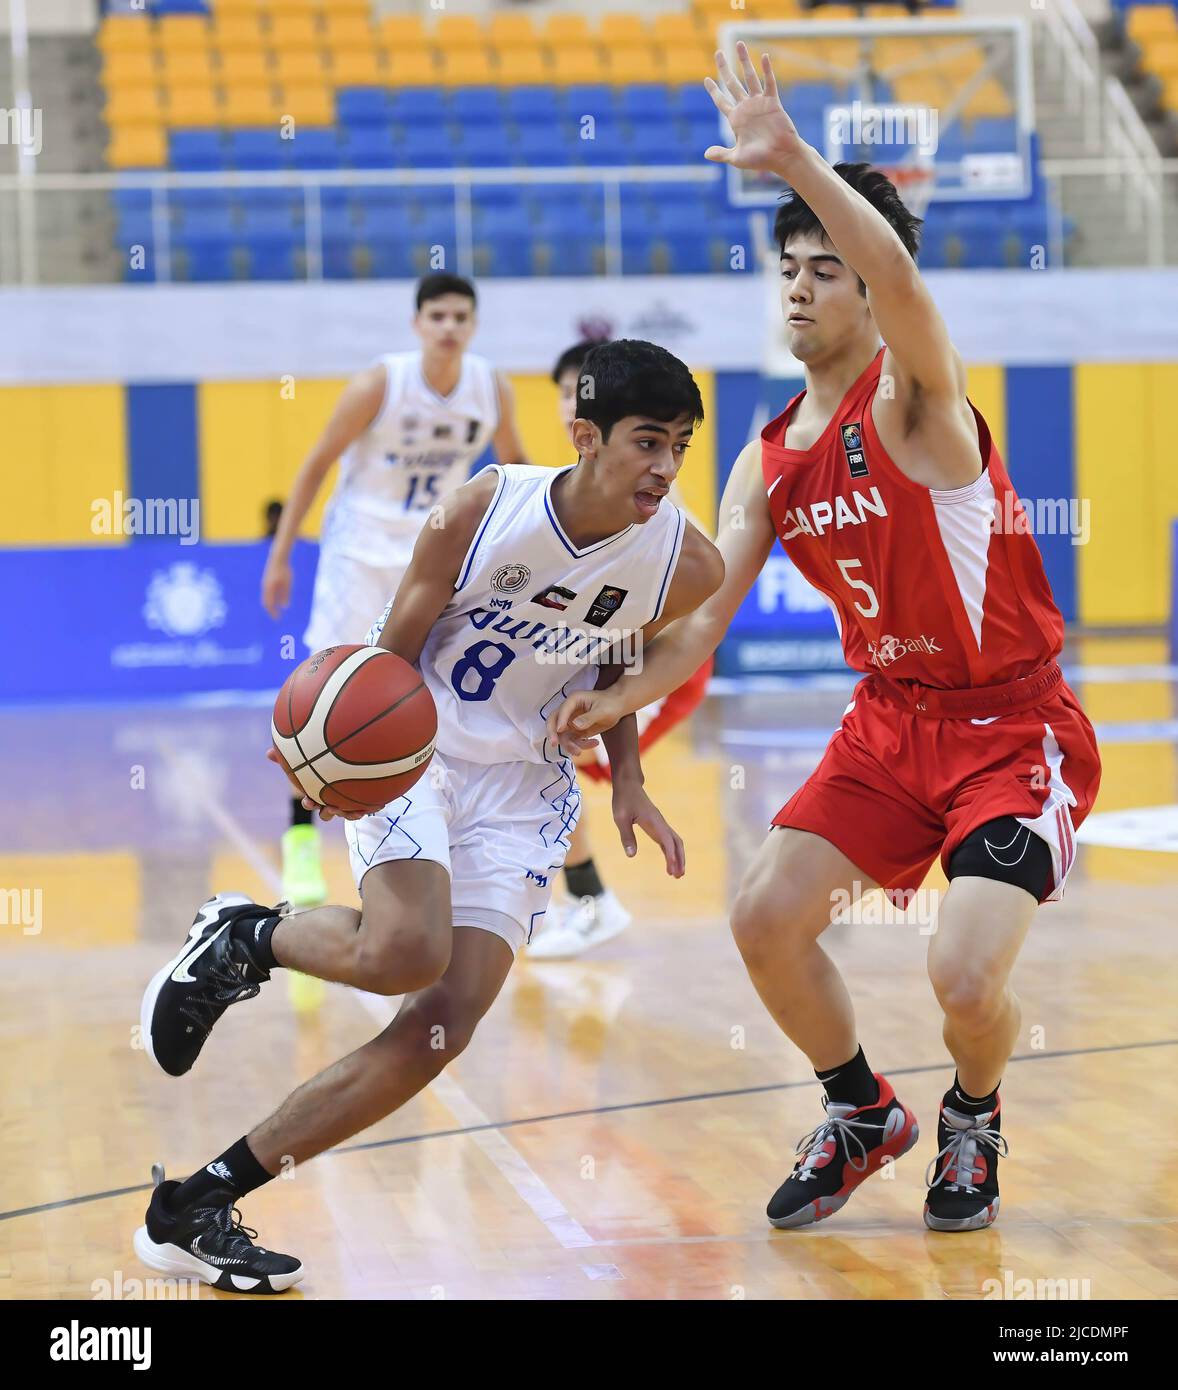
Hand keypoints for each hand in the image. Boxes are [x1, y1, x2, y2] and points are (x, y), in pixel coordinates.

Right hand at [261, 556, 292, 618]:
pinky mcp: (267, 581)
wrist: (278, 557)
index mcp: (269, 588)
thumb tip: (285, 607)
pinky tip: (277, 600)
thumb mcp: (288, 583)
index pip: (269, 604)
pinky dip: (271, 598)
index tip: (277, 619)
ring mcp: (265, 584)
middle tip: (276, 616)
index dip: (272, 612)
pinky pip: (268, 593)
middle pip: (266, 602)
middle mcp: (265, 587)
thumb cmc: (284, 570)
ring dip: (271, 604)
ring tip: (276, 610)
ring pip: (266, 597)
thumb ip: (286, 594)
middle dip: (270, 610)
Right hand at [265, 747, 367, 821]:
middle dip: (326, 812)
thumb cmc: (323, 761)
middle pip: (326, 812)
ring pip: (343, 813)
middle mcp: (330, 800)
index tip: (309, 800)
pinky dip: (360, 809)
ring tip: (346, 806)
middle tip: (330, 806)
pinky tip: (366, 806)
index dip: (309, 803)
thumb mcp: (306, 758)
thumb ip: (290, 757)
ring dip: (343, 812)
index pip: (310, 802)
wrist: (352, 763)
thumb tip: (267, 753)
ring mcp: (345, 802)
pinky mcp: (359, 801)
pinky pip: (359, 809)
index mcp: (317, 792)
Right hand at [547, 688, 621, 757]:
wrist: (618, 707)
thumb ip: (588, 718)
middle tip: (554, 744)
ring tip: (580, 752)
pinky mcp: (576, 731)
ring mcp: (571, 722)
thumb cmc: (610, 704)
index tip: (560, 730)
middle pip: (553, 721)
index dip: (559, 720)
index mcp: (573, 700)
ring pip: (563, 735)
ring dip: (569, 745)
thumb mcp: (602, 710)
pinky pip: (573, 741)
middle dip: (552, 733)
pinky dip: (581, 745)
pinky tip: (595, 743)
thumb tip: (575, 725)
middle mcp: (569, 711)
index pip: (562, 711)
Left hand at [611, 781, 685, 878]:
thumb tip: (631, 855)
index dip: (671, 855)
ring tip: (677, 873)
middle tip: (678, 875)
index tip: (672, 868)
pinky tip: (669, 861)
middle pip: (676, 842)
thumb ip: (626, 836)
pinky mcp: (656, 825)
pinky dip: (670, 851)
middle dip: (679, 859)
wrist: (628, 785)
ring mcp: (660, 824)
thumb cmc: (624, 800)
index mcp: (654, 822)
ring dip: (677, 857)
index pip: (667, 840)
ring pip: (674, 842)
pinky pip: (667, 840)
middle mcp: (661, 823)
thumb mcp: (621, 818)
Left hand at [704, 41, 803, 172]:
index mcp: (735, 120)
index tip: (706, 80)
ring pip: (749, 77)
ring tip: (739, 44)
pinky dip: (767, 70)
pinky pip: (769, 83)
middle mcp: (746, 108)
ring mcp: (759, 103)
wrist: (781, 157)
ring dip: (744, 61)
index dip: (714, 91)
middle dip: (724, 68)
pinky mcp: (773, 102)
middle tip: (718, 53)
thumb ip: (722, 154)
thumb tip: (706, 154)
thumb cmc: (760, 160)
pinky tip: (763, 57)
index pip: (721, 101)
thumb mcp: (737, 157)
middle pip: (732, 83)